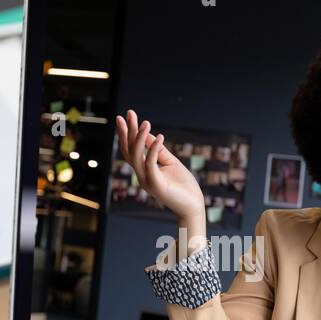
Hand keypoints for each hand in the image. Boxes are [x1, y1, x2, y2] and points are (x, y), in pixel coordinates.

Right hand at [115, 109, 205, 228]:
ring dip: (139, 138)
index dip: (128, 133)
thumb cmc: (183, 186)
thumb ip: (160, 151)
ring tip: (145, 122)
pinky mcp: (156, 185)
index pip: (131, 150)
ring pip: (136, 157)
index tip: (126, 116)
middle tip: (128, 113)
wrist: (193, 206)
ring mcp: (147, 181)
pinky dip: (153, 150)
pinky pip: (151, 164)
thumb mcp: (171, 163)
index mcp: (144, 171)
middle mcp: (142, 176)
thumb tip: (150, 135)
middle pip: (129, 151)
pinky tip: (160, 137)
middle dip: (128, 132)